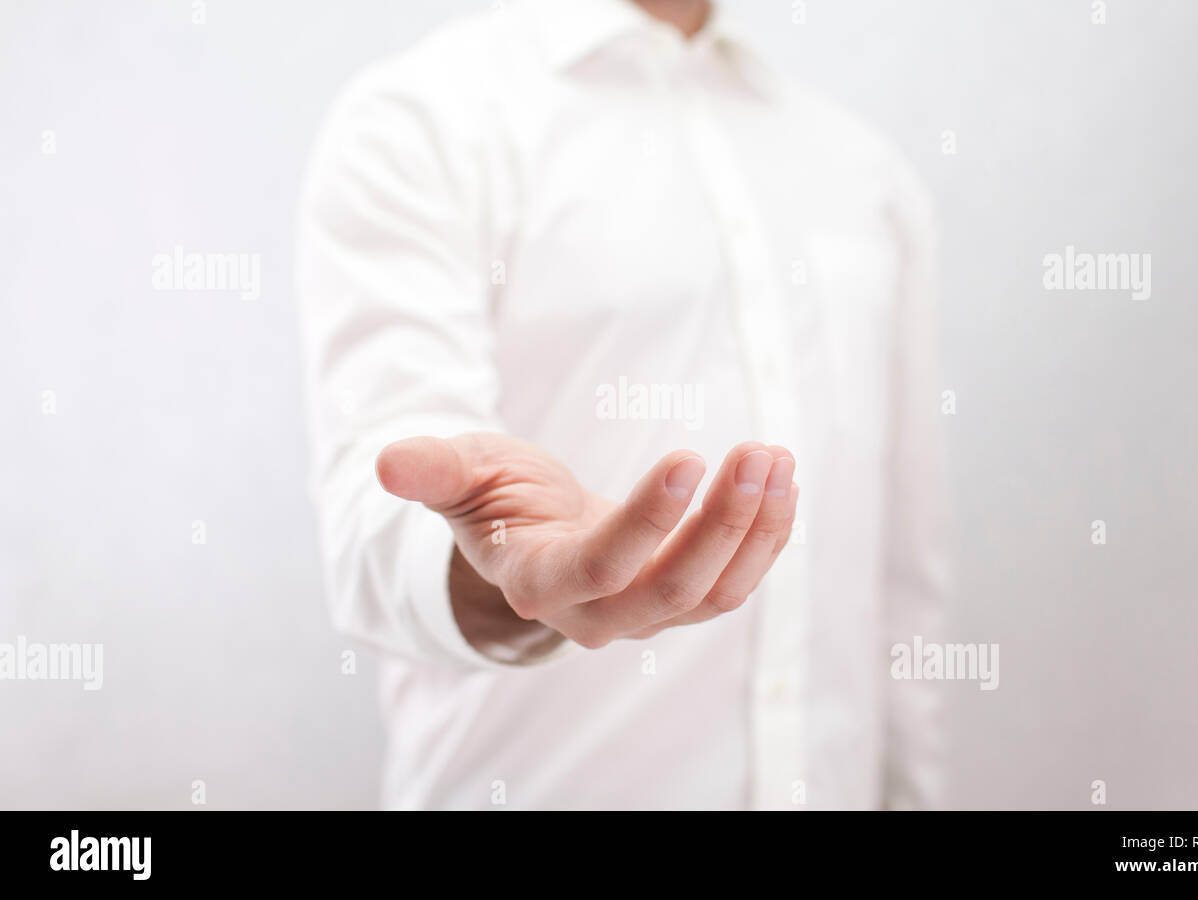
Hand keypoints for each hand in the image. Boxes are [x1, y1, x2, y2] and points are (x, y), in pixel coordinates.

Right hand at [375, 433, 797, 648]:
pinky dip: (764, 541)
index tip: (688, 455)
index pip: (600, 565)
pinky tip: (784, 487)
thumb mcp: (462, 474)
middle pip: (671, 588)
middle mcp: (597, 613)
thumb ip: (432, 470)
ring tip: (778, 459)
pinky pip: (732, 586)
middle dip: (722, 523)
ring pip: (713, 594)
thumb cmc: (496, 499)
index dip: (648, 520)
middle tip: (757, 452)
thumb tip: (386, 461)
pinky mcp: (679, 600)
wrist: (533, 535)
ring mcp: (644, 613)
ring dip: (755, 530)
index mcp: (540, 581)